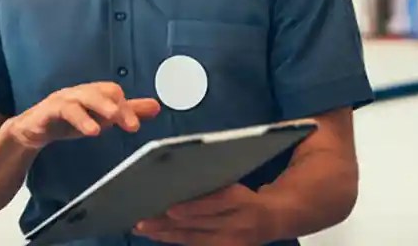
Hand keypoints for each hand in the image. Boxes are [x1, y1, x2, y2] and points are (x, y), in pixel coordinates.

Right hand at [4, 82, 159, 150]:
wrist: (31, 129)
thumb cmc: (68, 120)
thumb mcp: (101, 118)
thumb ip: (127, 112)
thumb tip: (157, 106)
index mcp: (92, 93)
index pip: (114, 93)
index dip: (126, 107)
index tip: (136, 125)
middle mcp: (79, 92)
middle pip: (101, 91)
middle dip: (118, 107)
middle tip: (132, 125)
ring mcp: (62, 100)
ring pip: (82, 98)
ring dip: (99, 108)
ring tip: (112, 120)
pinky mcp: (47, 112)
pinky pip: (63, 111)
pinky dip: (78, 119)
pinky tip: (90, 130)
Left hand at [133, 184, 274, 245]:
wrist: (275, 218)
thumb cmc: (247, 195)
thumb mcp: (237, 185)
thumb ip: (214, 184)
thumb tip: (179, 177)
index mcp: (241, 199)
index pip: (215, 204)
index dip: (193, 208)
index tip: (170, 209)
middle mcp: (237, 222)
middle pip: (199, 224)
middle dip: (168, 224)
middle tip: (142, 221)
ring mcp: (231, 241)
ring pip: (193, 238)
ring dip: (166, 235)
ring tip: (143, 229)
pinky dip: (175, 240)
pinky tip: (158, 236)